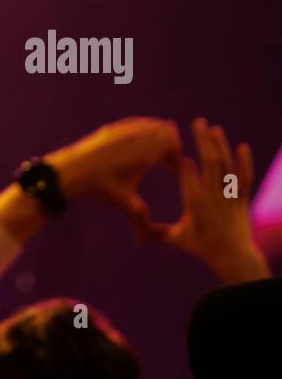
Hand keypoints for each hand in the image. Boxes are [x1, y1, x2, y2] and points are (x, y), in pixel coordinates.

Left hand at [44, 117, 180, 237]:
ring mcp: (123, 129)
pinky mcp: (112, 128)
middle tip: (167, 163)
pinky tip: (135, 151)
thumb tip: (144, 241)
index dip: (177, 156)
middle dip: (170, 145)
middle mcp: (136, 136)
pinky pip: (136, 124)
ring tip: (152, 158)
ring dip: (156, 138)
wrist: (69, 172)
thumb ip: (140, 216)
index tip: (173, 169)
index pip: (173, 142)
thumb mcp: (123, 202)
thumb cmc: (99, 187)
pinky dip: (142, 134)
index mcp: (144, 151)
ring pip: (152, 124)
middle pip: (167, 129)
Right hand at [147, 119, 268, 283]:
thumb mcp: (176, 238)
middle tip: (198, 122)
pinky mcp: (242, 198)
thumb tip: (132, 233)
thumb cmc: (201, 247)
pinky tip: (242, 147)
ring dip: (221, 146)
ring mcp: (230, 195)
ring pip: (227, 165)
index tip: (172, 146)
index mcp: (195, 202)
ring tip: (214, 129)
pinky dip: (245, 161)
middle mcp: (214, 195)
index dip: (181, 158)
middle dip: (204, 140)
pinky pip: (245, 177)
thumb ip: (154, 232)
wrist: (233, 256)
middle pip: (210, 161)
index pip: (188, 173)